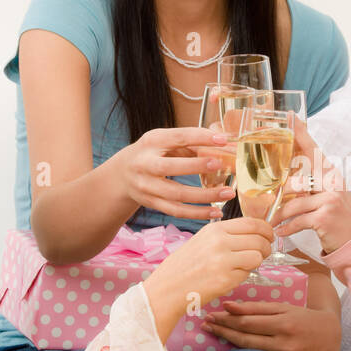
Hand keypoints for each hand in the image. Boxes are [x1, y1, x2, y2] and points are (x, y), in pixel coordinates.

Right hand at [113, 126, 235, 220]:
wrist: (122, 175)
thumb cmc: (152, 153)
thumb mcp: (165, 141)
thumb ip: (190, 142)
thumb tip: (224, 144)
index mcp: (152, 141)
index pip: (178, 137)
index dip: (201, 137)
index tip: (223, 139)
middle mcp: (146, 164)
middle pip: (171, 167)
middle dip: (197, 166)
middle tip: (220, 164)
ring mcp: (147, 186)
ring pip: (177, 195)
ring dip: (205, 196)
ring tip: (228, 193)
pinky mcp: (152, 203)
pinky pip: (177, 211)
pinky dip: (198, 213)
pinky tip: (216, 212)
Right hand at [145, 218, 272, 336]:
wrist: (167, 289)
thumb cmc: (185, 266)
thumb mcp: (203, 240)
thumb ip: (227, 235)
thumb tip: (256, 233)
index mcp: (215, 229)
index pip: (252, 223)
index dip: (266, 230)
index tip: (269, 236)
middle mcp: (220, 242)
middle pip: (259, 240)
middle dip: (266, 248)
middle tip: (262, 254)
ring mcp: (223, 261)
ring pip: (257, 257)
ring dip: (257, 262)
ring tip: (245, 266)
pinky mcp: (226, 280)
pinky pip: (247, 274)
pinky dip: (243, 276)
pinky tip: (230, 277)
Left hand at [205, 300, 341, 350]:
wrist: (331, 337)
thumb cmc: (304, 318)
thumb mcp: (284, 308)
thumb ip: (257, 308)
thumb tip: (229, 306)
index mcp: (283, 323)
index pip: (247, 322)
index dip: (227, 319)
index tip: (211, 315)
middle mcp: (284, 342)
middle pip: (245, 338)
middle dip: (223, 331)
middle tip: (206, 325)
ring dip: (229, 344)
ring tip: (213, 335)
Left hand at [273, 118, 350, 254]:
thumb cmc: (337, 216)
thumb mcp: (327, 195)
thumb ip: (311, 183)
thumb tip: (286, 176)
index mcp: (331, 174)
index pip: (314, 150)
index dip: (301, 135)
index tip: (290, 119)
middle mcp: (332, 184)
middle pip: (297, 180)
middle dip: (280, 192)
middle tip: (268, 198)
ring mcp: (330, 200)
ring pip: (293, 203)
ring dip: (280, 214)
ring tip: (272, 220)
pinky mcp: (324, 217)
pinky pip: (297, 220)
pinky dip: (287, 227)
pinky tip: (281, 231)